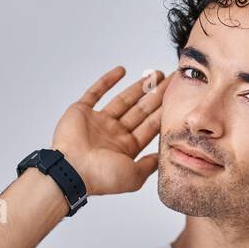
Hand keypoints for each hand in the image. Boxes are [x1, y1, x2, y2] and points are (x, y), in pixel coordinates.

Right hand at [50, 65, 164, 196]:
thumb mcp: (134, 176)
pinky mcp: (82, 112)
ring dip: (139, 87)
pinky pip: (96, 92)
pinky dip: (107, 81)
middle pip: (141, 110)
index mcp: (127, 148)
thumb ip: (150, 165)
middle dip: (157, 95)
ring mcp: (98, 122)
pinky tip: (121, 70)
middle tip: (171, 80)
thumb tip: (165, 157)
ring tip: (155, 74)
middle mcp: (114, 134)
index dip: (164, 112)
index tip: (177, 99)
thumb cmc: (101, 177)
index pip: (150, 126)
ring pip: (123, 100)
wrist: (71, 171)